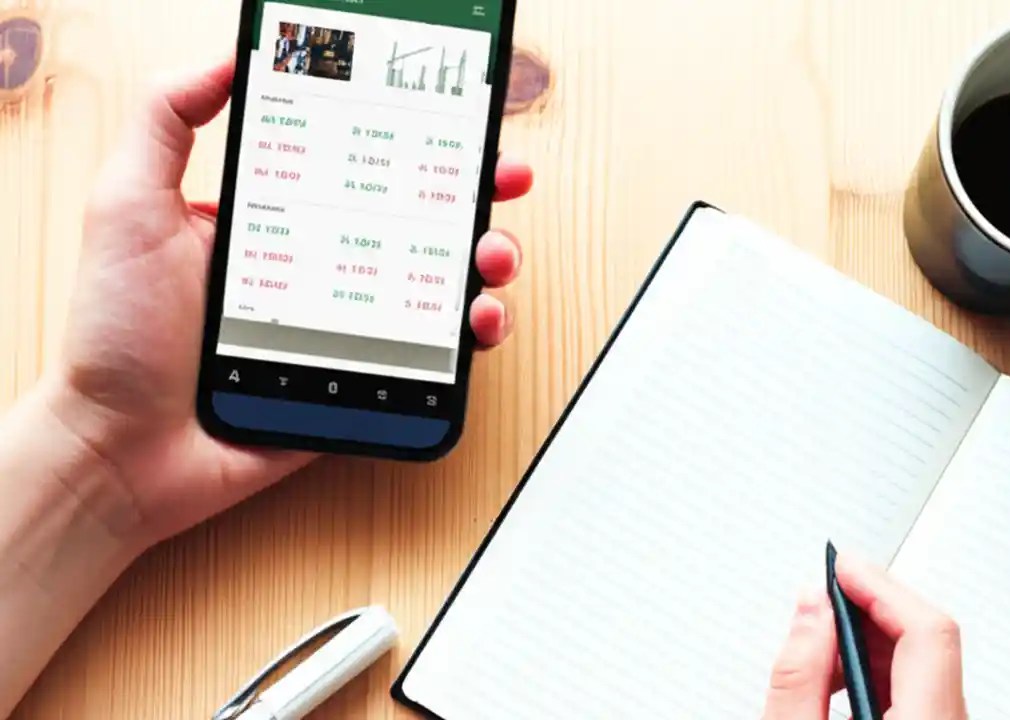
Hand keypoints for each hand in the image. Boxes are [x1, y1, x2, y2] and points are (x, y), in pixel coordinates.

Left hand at [48, 58, 533, 549]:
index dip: (415, 142)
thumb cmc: (117, 337)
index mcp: (279, 219)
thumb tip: (227, 60)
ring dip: (487, 260)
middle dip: (474, 195)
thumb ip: (167, 122)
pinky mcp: (365, 381)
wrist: (123, 452)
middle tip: (499, 183)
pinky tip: (477, 324)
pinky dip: (473, 338)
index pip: (362, 167)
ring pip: (441, 283)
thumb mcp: (130, 206)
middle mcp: (323, 267)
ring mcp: (350, 325)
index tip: (455, 123)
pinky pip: (437, 357)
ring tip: (491, 259)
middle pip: (419, 219)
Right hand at [763, 552, 966, 719]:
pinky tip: (838, 680)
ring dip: (871, 641)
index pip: (927, 631)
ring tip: (820, 649)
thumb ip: (800, 675)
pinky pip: (922, 684)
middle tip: (825, 597)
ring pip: (925, 660)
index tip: (844, 568)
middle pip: (929, 640)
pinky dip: (879, 669)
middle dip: (871, 609)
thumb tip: (811, 608)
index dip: (882, 588)